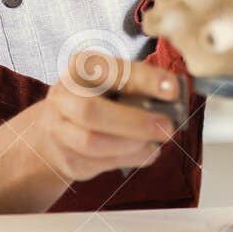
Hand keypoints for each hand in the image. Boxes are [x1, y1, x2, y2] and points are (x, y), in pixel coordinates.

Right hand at [14, 51, 180, 183]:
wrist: (58, 128)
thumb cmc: (97, 98)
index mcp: (80, 67)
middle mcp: (63, 95)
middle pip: (91, 112)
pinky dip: (127, 160)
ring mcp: (58, 128)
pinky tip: (144, 153)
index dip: (145, 80)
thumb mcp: (115, 82)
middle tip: (167, 128)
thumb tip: (174, 96)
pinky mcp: (64, 158)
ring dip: (131, 146)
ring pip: (92, 142)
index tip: (174, 89)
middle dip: (135, 123)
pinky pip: (97, 164)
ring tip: (155, 144)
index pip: (112, 71)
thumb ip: (139, 87)